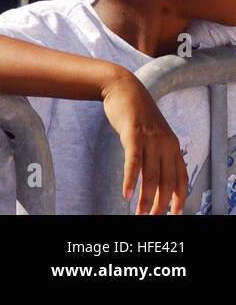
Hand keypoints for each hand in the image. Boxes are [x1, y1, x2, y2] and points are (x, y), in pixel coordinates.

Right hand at [101, 72, 187, 214]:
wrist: (123, 87)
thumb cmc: (134, 112)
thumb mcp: (151, 133)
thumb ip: (155, 151)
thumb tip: (153, 174)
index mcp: (172, 146)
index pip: (181, 179)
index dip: (179, 199)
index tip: (174, 214)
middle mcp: (165, 144)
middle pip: (166, 181)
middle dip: (160, 203)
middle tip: (151, 218)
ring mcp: (150, 139)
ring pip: (150, 175)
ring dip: (145, 198)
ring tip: (140, 213)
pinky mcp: (133, 134)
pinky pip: (133, 162)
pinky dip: (130, 180)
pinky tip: (126, 195)